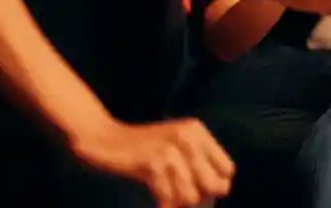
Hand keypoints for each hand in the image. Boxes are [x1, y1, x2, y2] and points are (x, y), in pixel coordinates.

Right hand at [70, 117, 233, 207]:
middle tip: (181, 200)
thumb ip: (196, 161)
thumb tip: (220, 190)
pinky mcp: (152, 164)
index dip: (216, 186)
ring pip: (192, 196)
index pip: (227, 169)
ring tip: (167, 200)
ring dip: (180, 205)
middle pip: (214, 185)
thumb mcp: (175, 144)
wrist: (102, 138)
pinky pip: (169, 199)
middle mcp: (189, 138)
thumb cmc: (141, 147)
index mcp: (197, 132)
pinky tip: (158, 205)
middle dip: (201, 199)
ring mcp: (171, 150)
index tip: (200, 193)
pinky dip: (164, 207)